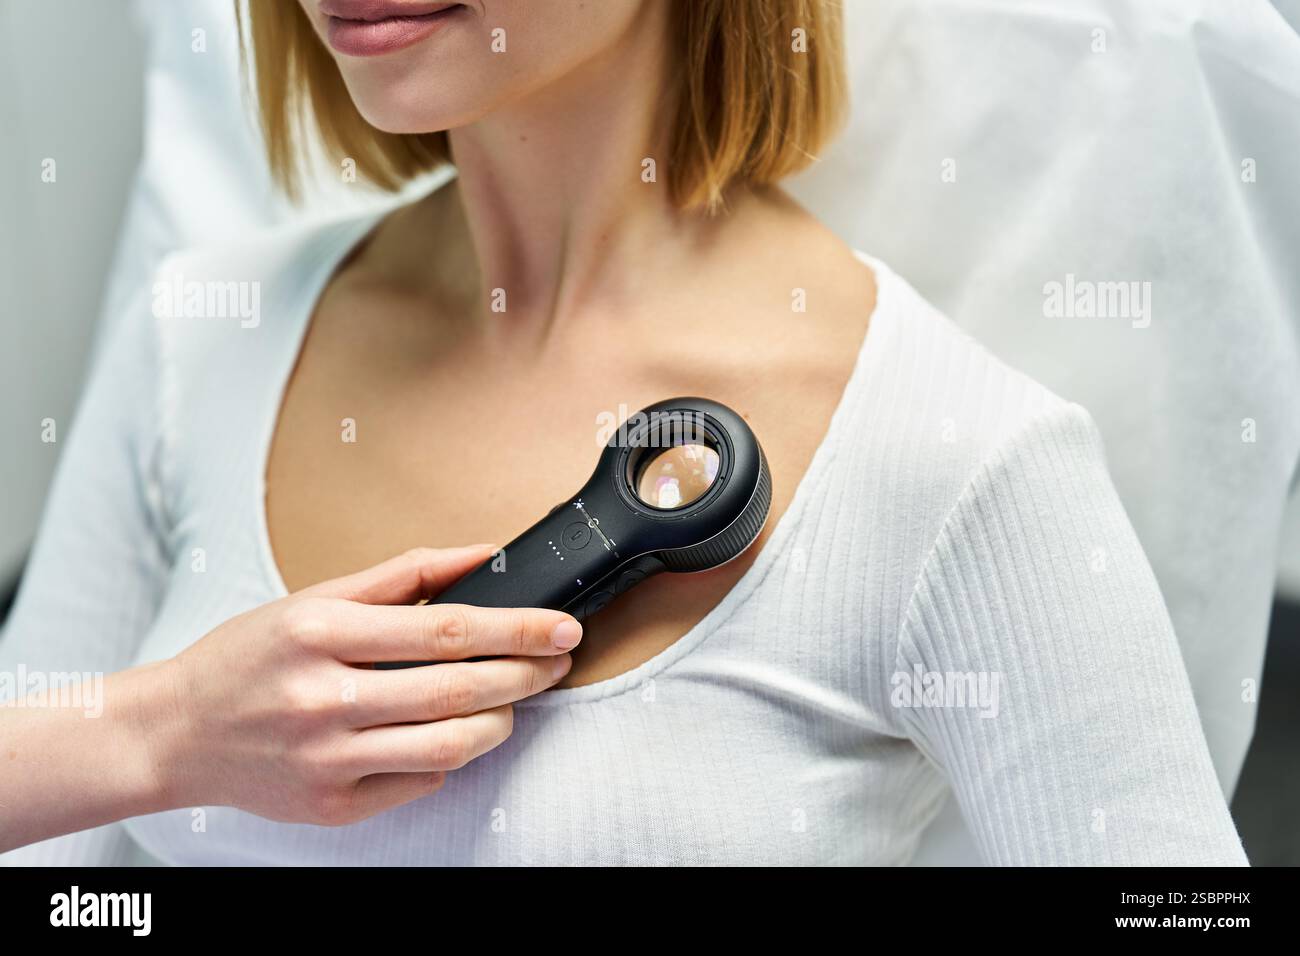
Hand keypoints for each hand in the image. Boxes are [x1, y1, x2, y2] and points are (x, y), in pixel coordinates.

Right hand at [151, 545, 580, 825]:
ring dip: (501, 721)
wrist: (175, 734)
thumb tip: (484, 554)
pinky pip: (421, 782)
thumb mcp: (315, 598)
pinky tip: (452, 734)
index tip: (561, 625)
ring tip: (514, 700)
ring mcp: (326, 759)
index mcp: (320, 633)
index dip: (517, 628)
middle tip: (558, 661)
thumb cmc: (248, 658)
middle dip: (526, 673)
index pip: (447, 629)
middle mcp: (322, 699)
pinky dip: (451, 757)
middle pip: (457, 689)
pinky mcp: (331, 806)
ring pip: (450, 746)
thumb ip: (404, 575)